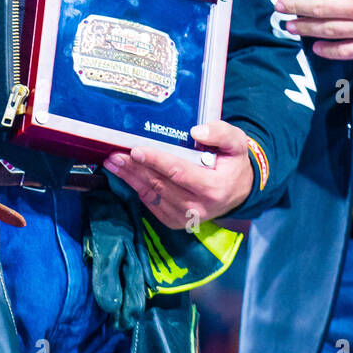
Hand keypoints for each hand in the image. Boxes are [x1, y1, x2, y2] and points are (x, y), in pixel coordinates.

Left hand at [102, 120, 253, 230]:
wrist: (238, 191)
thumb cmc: (233, 163)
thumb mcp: (237, 142)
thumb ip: (220, 133)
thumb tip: (195, 131)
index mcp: (214, 188)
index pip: (179, 173)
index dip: (156, 161)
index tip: (137, 150)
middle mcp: (198, 207)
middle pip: (160, 185)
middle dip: (135, 169)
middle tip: (115, 154)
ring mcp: (185, 218)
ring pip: (152, 195)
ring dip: (130, 178)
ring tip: (113, 162)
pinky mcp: (175, 221)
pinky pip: (151, 203)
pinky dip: (137, 188)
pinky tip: (126, 174)